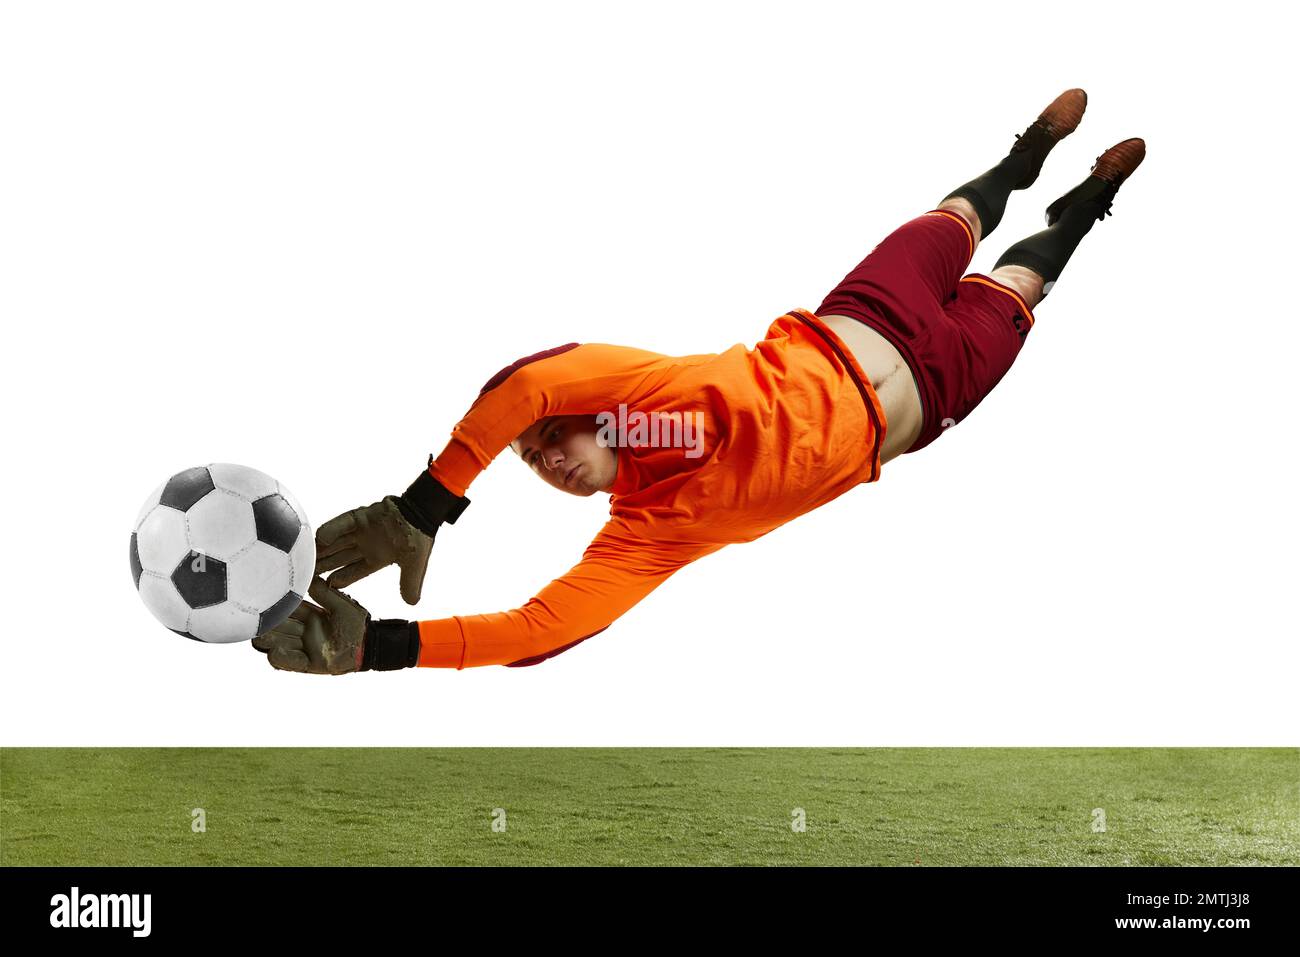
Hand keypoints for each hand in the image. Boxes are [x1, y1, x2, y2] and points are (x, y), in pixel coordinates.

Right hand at [253, 578, 367, 674]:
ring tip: (263, 635)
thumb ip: (324, 593)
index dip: (274, 605)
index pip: (286, 609)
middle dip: (266, 623)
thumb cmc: (356, 624)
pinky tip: (275, 651)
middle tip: (257, 619)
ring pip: (277, 643)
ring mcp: (303, 648)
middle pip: (276, 627)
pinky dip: (281, 657)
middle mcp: (302, 631)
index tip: (261, 598)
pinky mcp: (308, 664)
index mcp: (308, 616)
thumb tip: (309, 577)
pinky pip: (290, 662)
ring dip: (269, 640)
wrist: (368, 645)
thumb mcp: (340, 605)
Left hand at [315, 497, 432, 603]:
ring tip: (306, 558)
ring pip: (337, 542)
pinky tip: (320, 538)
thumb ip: (410, 583)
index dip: (339, 579)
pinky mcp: (360, 516)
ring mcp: (361, 531)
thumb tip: (412, 603)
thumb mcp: (414, 565)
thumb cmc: (420, 536)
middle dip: (324, 566)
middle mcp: (366, 545)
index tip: (325, 586)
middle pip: (340, 558)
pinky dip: (331, 530)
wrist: (423, 511)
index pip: (353, 572)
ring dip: (322, 550)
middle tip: (305, 574)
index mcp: (377, 557)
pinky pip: (342, 523)